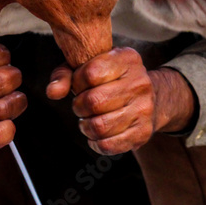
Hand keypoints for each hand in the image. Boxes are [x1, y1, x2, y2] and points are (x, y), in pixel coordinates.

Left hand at [47, 47, 194, 154]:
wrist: (153, 98)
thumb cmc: (112, 80)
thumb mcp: (90, 65)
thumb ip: (66, 74)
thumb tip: (52, 92)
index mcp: (127, 59)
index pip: (90, 73)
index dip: (77, 83)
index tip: (80, 86)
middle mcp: (140, 83)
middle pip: (94, 101)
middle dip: (79, 107)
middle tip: (81, 106)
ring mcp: (144, 109)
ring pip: (99, 126)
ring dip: (85, 126)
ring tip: (88, 120)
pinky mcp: (143, 133)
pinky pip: (108, 145)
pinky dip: (95, 143)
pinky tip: (97, 135)